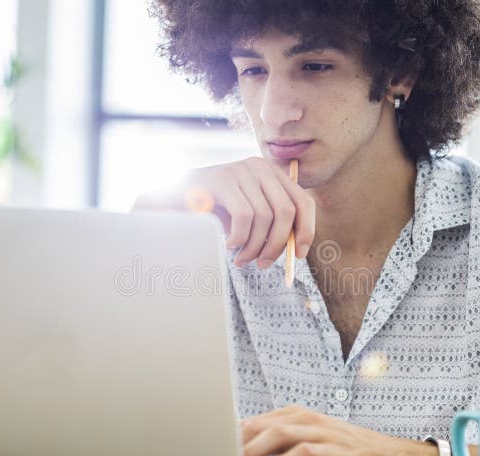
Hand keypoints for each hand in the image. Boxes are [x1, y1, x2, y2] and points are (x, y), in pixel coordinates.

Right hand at [137, 157, 314, 268]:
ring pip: (265, 217)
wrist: (172, 198)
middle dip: (278, 244)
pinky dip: (239, 237)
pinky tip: (229, 243)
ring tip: (241, 258)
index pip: (304, 201)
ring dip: (254, 246)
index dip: (306, 230)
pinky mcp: (221, 179)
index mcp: (272, 174)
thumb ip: (272, 226)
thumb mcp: (249, 215)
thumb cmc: (215, 210)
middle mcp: (260, 167)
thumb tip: (296, 251)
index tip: (300, 255)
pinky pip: (244, 216)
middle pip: (286, 211)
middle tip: (263, 264)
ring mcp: (240, 170)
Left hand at [242, 405, 438, 455]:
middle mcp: (307, 419)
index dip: (231, 434)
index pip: (256, 420)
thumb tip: (247, 454)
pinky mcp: (335, 451)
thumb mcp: (311, 445)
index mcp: (298, 415)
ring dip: (251, 451)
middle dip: (235, 442)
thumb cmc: (349, 453)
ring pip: (278, 434)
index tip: (210, 449)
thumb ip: (282, 445)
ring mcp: (322, 432)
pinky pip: (301, 454)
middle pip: (262, 425)